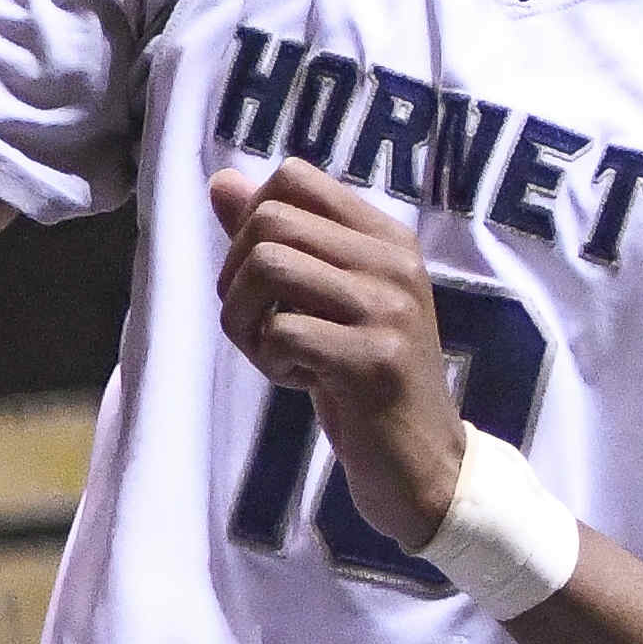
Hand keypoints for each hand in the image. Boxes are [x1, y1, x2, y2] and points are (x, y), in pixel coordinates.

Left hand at [209, 161, 467, 551]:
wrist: (423, 466)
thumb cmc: (361, 376)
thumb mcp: (319, 300)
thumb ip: (276, 239)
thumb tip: (220, 181)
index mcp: (385, 236)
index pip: (294, 177)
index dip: (252, 223)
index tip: (263, 279)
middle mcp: (394, 261)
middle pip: (269, 221)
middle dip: (236, 278)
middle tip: (258, 326)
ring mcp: (390, 308)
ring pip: (268, 266)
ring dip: (246, 320)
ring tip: (276, 353)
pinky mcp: (376, 359)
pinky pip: (282, 330)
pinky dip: (269, 359)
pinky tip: (300, 381)